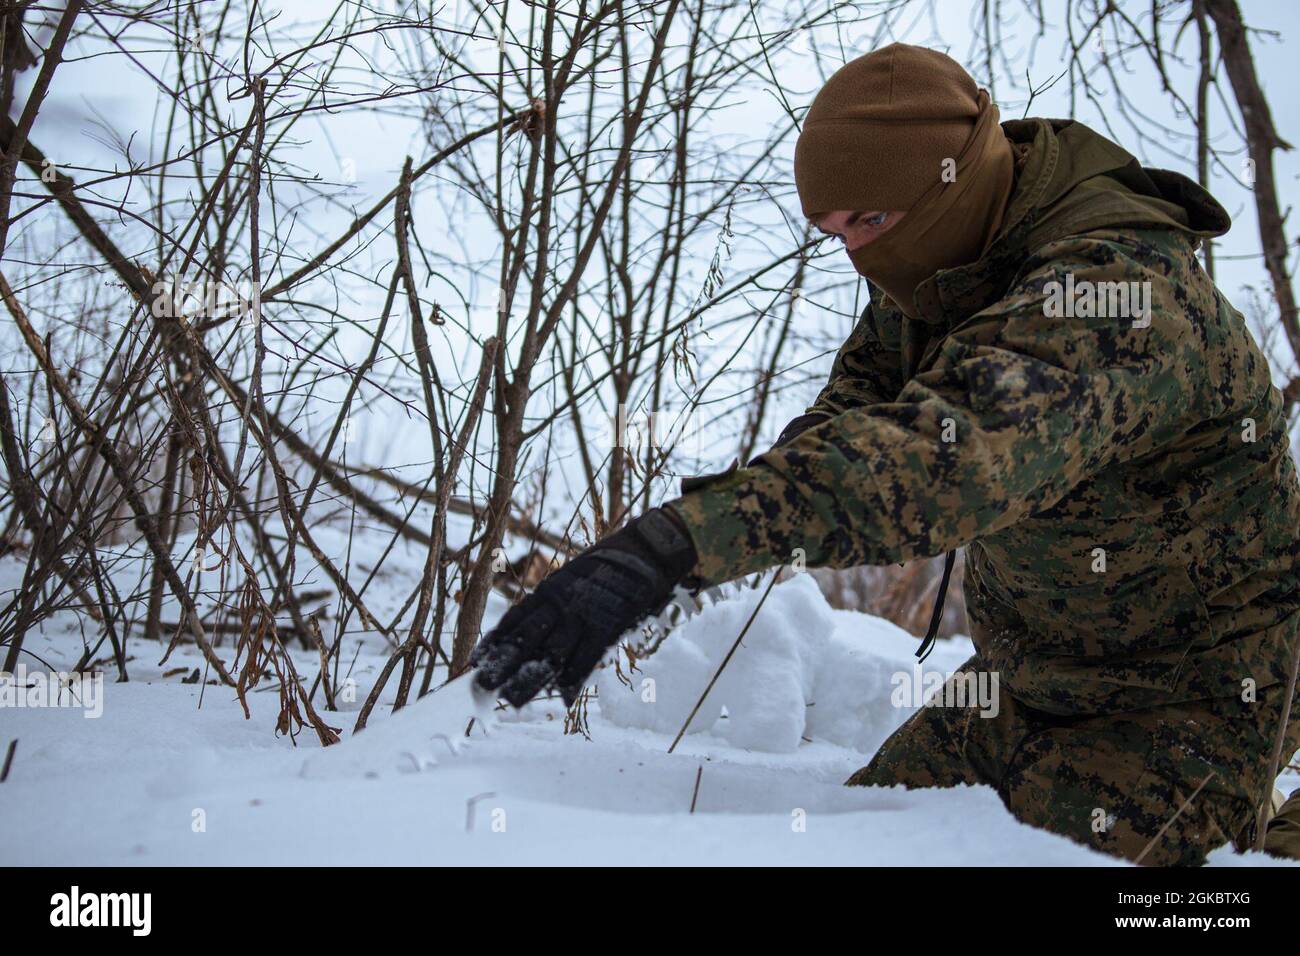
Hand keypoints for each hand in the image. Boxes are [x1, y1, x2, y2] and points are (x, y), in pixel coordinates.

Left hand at [471, 508, 696, 706]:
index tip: (475, 662)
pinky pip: (586, 658)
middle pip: (526, 640)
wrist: (643, 552)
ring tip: (511, 700)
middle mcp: (561, 604)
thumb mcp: (570, 580)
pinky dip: (574, 679)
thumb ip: (551, 603)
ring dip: (530, 678)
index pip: (514, 620)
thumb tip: (529, 631)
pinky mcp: (608, 627)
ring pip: (551, 654)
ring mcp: (584, 617)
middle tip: (482, 686)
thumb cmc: (605, 569)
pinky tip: (561, 698)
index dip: (494, 643)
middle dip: (502, 664)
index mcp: (549, 591)